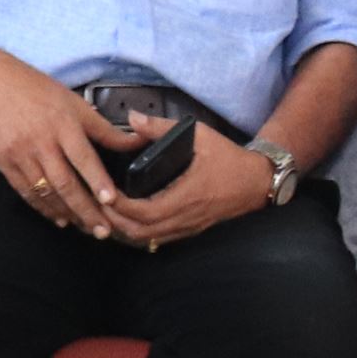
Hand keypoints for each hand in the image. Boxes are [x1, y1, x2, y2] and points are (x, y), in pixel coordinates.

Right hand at [0, 58, 137, 237]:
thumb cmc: (35, 90)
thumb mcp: (74, 102)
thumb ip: (104, 128)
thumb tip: (136, 141)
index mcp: (61, 124)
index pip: (83, 157)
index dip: (97, 180)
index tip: (111, 201)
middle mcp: (40, 142)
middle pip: (65, 183)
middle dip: (86, 210)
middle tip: (103, 230)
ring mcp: (20, 155)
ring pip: (46, 192)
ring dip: (67, 213)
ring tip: (86, 227)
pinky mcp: (4, 164)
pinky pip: (26, 192)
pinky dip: (44, 208)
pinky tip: (59, 218)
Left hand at [104, 119, 273, 251]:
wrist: (258, 181)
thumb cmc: (230, 158)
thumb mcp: (200, 135)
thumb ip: (162, 127)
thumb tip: (133, 119)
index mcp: (187, 195)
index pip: (145, 212)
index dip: (120, 207)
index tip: (104, 193)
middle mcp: (186, 217)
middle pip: (141, 232)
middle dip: (115, 221)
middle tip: (98, 204)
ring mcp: (189, 227)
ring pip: (148, 239)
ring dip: (126, 229)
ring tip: (109, 211)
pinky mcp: (191, 230)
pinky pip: (160, 238)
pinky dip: (141, 231)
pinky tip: (130, 219)